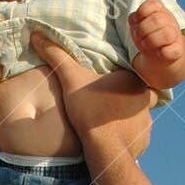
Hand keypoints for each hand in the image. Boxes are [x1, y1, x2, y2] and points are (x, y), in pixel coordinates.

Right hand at [29, 31, 151, 153]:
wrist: (105, 150)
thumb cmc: (91, 112)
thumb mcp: (71, 80)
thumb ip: (58, 57)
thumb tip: (37, 34)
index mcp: (134, 80)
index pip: (134, 73)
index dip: (124, 78)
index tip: (112, 83)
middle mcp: (146, 100)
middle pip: (138, 95)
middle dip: (126, 99)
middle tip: (109, 103)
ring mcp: (147, 123)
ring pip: (139, 117)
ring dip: (127, 119)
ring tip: (110, 123)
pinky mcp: (144, 142)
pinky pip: (137, 137)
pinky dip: (127, 137)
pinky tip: (114, 140)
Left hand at [128, 0, 184, 81]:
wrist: (161, 55)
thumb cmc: (148, 36)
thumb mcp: (139, 25)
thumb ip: (134, 19)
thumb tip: (133, 19)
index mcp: (160, 10)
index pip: (152, 4)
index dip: (140, 13)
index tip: (136, 22)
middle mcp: (170, 20)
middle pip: (156, 19)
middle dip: (142, 30)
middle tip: (140, 36)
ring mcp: (175, 35)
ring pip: (166, 34)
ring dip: (150, 41)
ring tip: (146, 44)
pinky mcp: (178, 50)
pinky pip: (169, 51)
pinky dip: (160, 53)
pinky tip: (157, 52)